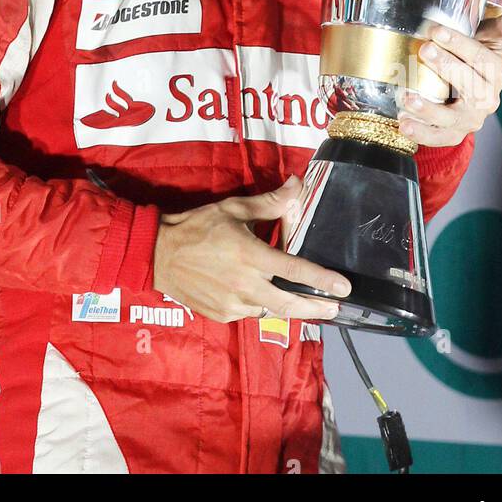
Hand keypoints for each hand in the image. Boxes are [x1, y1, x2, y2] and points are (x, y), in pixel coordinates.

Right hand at [152, 176, 351, 323]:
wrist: (158, 254)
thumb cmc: (197, 227)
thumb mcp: (233, 209)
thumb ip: (269, 203)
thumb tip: (297, 186)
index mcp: (251, 256)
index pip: (295, 270)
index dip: (322, 280)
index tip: (343, 288)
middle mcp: (245, 285)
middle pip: (290, 304)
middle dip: (316, 308)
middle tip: (333, 309)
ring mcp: (233, 304)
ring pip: (271, 311)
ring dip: (289, 308)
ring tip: (305, 305)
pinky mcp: (222, 315)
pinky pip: (250, 313)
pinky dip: (261, 306)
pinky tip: (264, 298)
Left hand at [399, 1, 501, 148]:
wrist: (463, 93)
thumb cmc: (474, 59)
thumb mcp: (488, 39)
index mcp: (496, 73)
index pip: (482, 58)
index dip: (460, 44)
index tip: (437, 30)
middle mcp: (487, 98)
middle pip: (469, 86)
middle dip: (446, 67)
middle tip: (424, 50)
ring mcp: (470, 119)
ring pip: (453, 117)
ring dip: (429, 109)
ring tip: (407, 98)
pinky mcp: (453, 134)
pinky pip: (438, 137)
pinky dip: (422, 133)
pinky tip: (404, 123)